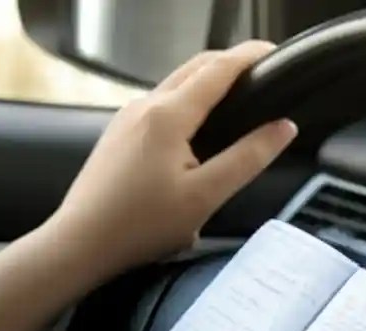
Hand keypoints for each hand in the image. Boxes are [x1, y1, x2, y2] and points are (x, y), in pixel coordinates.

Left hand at [49, 40, 296, 275]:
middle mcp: (145, 106)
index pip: (218, 70)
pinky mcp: (121, 132)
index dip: (250, 57)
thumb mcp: (206, 195)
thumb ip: (248, 158)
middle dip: (232, 62)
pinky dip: (191, 98)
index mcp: (168, 116)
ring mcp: (128, 117)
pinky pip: (162, 102)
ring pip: (177, 83)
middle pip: (196, 67)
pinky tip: (203, 121)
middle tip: (265, 71)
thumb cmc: (142, 224)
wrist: (82, 241)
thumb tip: (283, 128)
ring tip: (241, 93)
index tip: (276, 54)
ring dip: (210, 79)